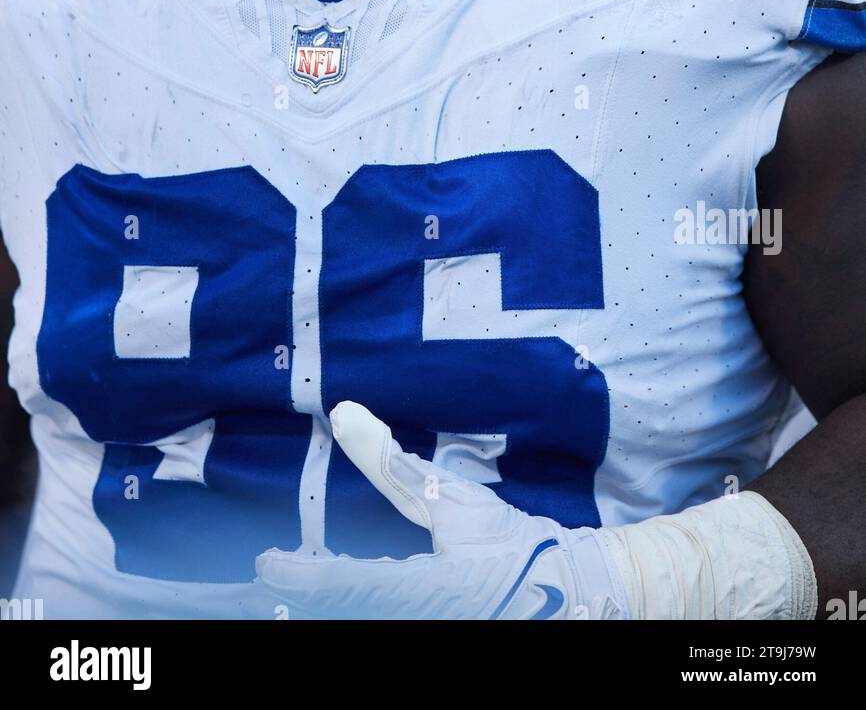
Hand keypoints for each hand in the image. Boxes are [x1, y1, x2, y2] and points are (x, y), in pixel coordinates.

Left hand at [256, 401, 626, 619]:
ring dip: (315, 608)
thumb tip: (345, 413)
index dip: (305, 578)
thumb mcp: (454, 501)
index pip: (358, 588)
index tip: (266, 562)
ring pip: (358, 622)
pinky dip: (342, 608)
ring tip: (281, 588)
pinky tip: (316, 600)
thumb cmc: (512, 544)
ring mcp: (434, 635)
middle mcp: (431, 622)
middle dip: (297, 601)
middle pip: (347, 616)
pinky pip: (375, 624)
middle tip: (261, 579)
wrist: (572, 594)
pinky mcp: (432, 636)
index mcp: (439, 589)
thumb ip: (392, 464)